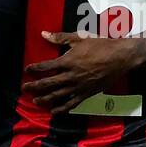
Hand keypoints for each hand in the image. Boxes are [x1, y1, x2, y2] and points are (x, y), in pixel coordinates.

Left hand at [22, 30, 145, 112]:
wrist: (121, 57)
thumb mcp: (80, 38)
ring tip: (35, 101)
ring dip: (44, 99)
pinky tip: (54, 112)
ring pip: (57, 95)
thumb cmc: (101, 45)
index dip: (34, 69)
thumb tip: (44, 34)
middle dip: (34, 86)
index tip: (27, 70)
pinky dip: (61, 109)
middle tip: (24, 88)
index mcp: (68, 61)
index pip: (45, 67)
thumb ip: (60, 37)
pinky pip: (71, 104)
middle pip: (47, 83)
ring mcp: (79, 86)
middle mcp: (71, 75)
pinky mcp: (87, 94)